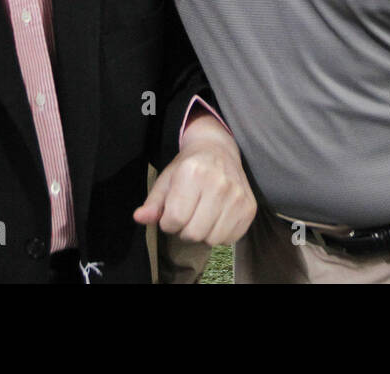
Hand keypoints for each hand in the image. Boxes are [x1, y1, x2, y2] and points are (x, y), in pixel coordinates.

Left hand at [134, 114, 254, 245]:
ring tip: (201, 216)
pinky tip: (217, 217)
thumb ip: (153, 202)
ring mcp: (237, 196)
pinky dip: (220, 234)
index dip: (168, 222)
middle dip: (184, 229)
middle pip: (193, 233)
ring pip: (212, 239)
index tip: (171, 213)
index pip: (175, 219)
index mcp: (193, 173)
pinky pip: (230, 239)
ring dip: (202, 234)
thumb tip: (139, 218)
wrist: (219, 150)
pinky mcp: (250, 208)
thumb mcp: (166, 179)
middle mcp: (218, 183)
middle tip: (187, 215)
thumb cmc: (188, 166)